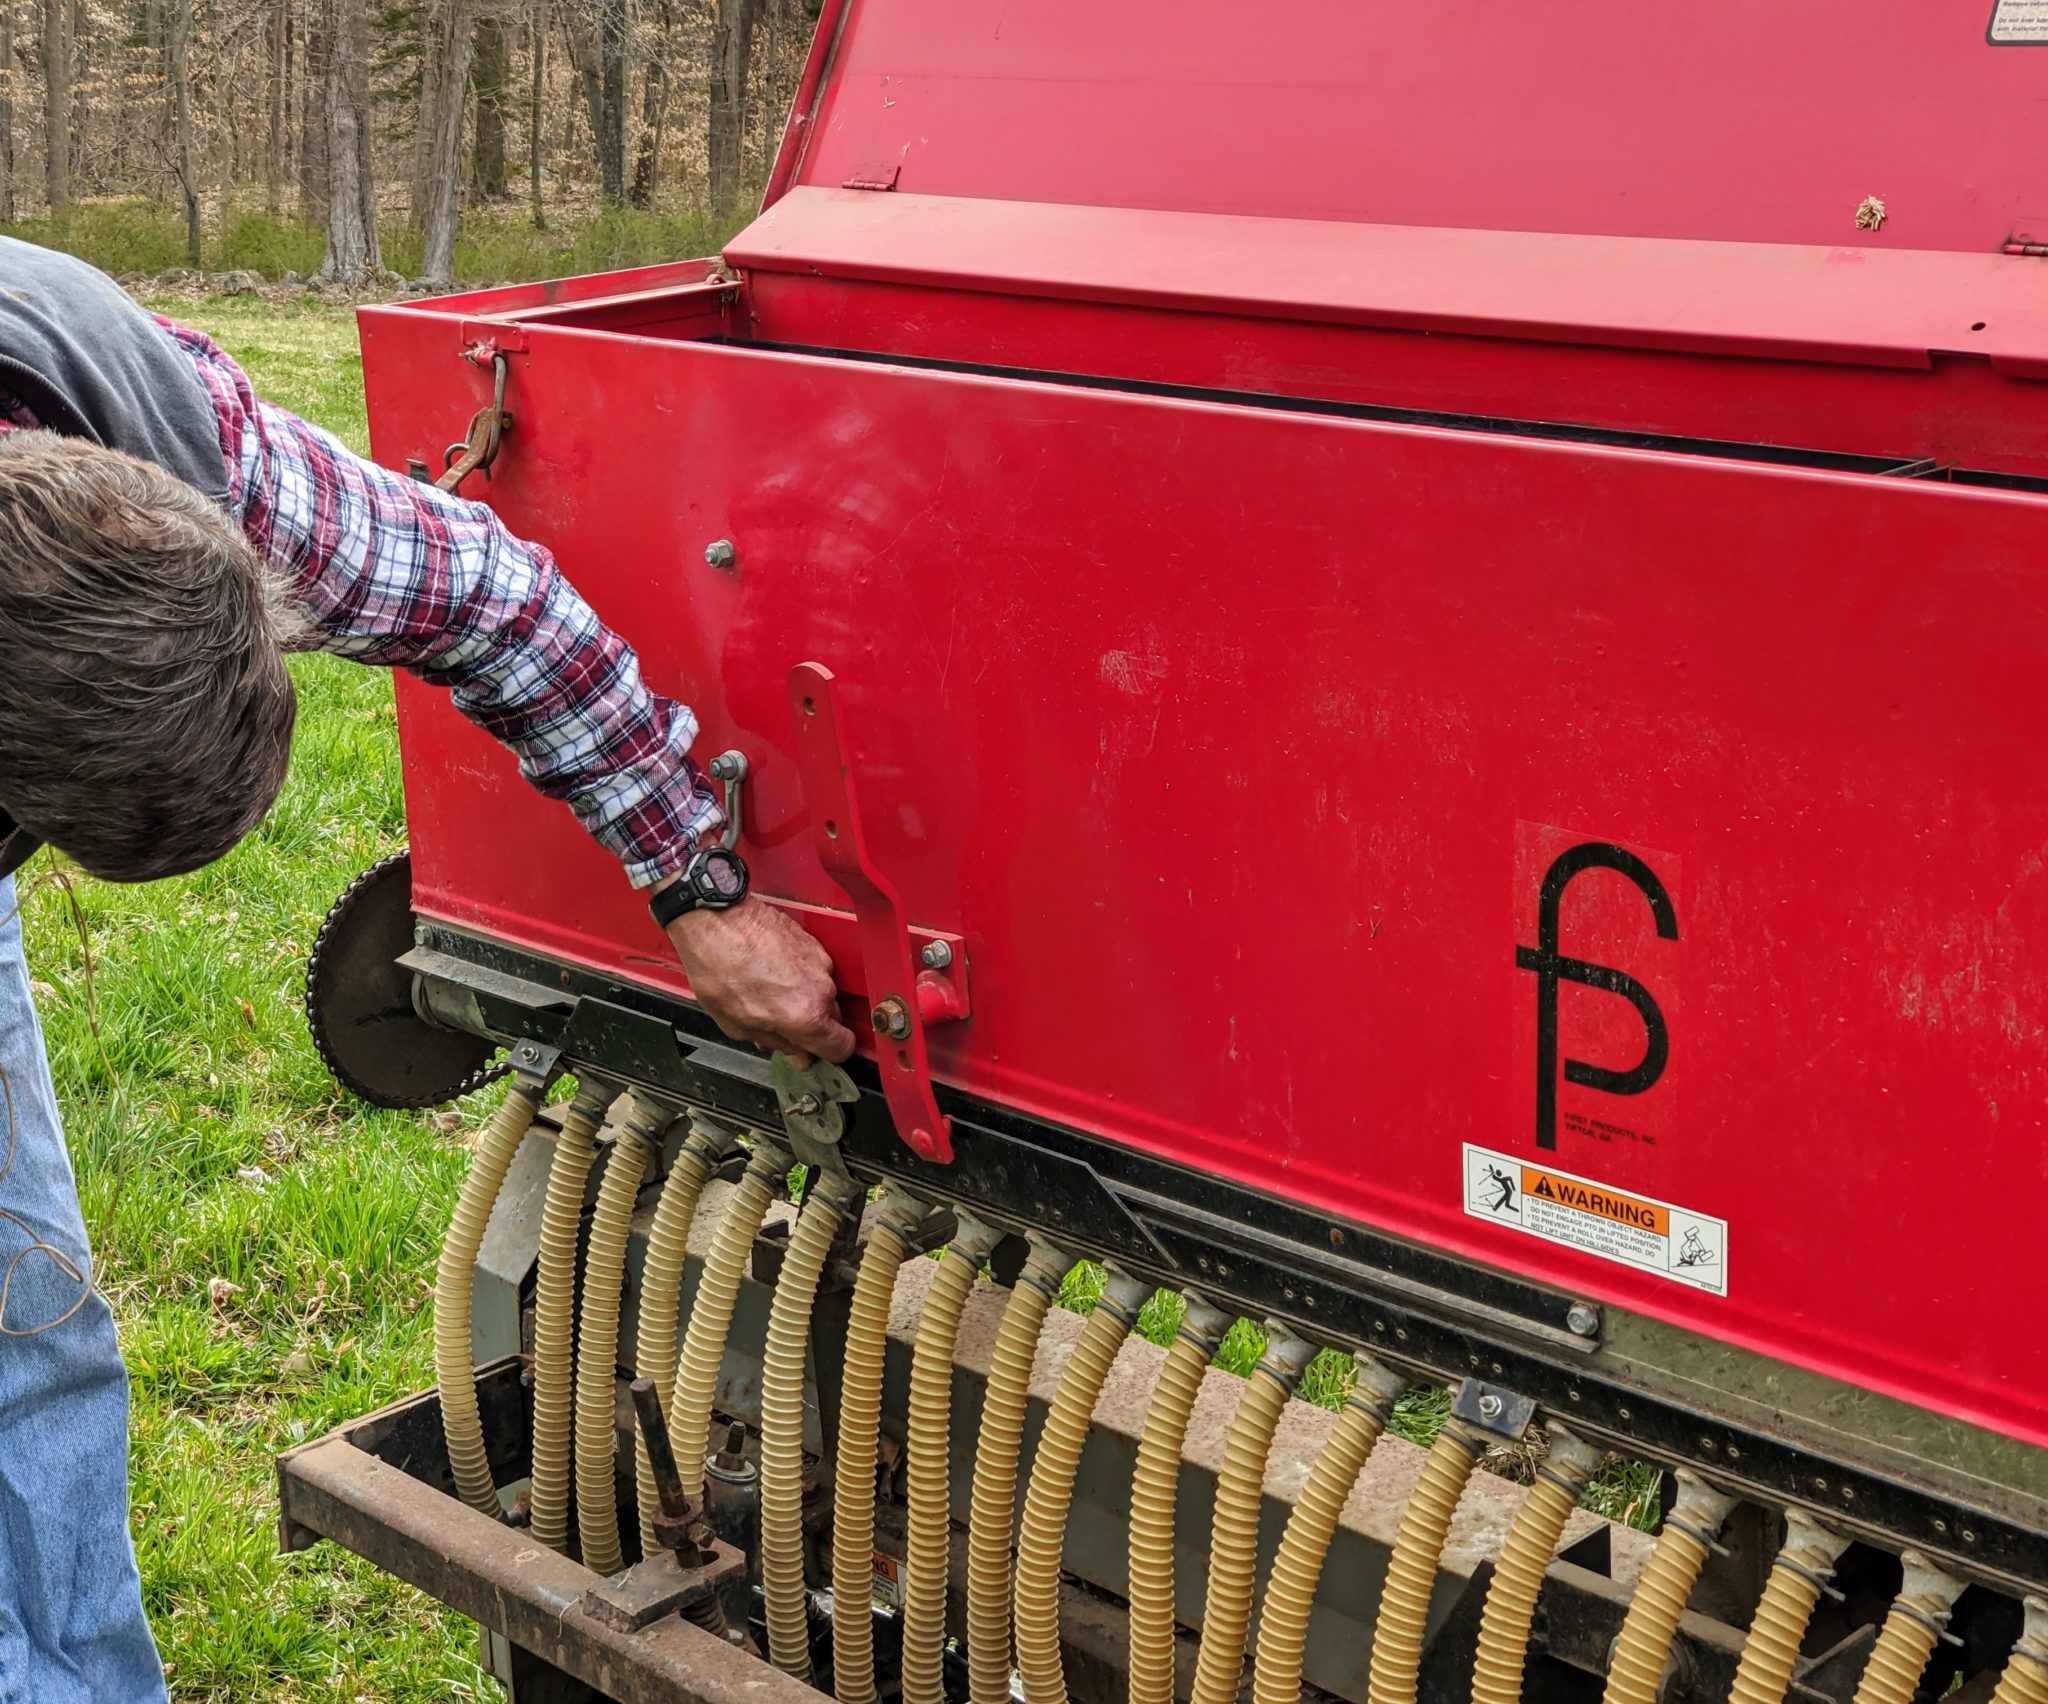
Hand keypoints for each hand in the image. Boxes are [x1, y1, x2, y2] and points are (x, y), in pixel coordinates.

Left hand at [663, 892, 856, 1066]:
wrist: (716, 919)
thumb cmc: (720, 966)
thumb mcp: (737, 1024)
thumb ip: (775, 1042)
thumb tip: (796, 1052)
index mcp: (806, 1017)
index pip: (843, 1047)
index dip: (828, 1053)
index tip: (815, 1050)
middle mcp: (821, 989)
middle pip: (832, 1019)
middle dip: (811, 1024)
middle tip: (780, 1022)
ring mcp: (820, 963)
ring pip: (822, 993)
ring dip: (802, 997)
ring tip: (769, 990)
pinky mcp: (813, 943)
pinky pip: (814, 969)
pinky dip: (798, 974)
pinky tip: (770, 971)